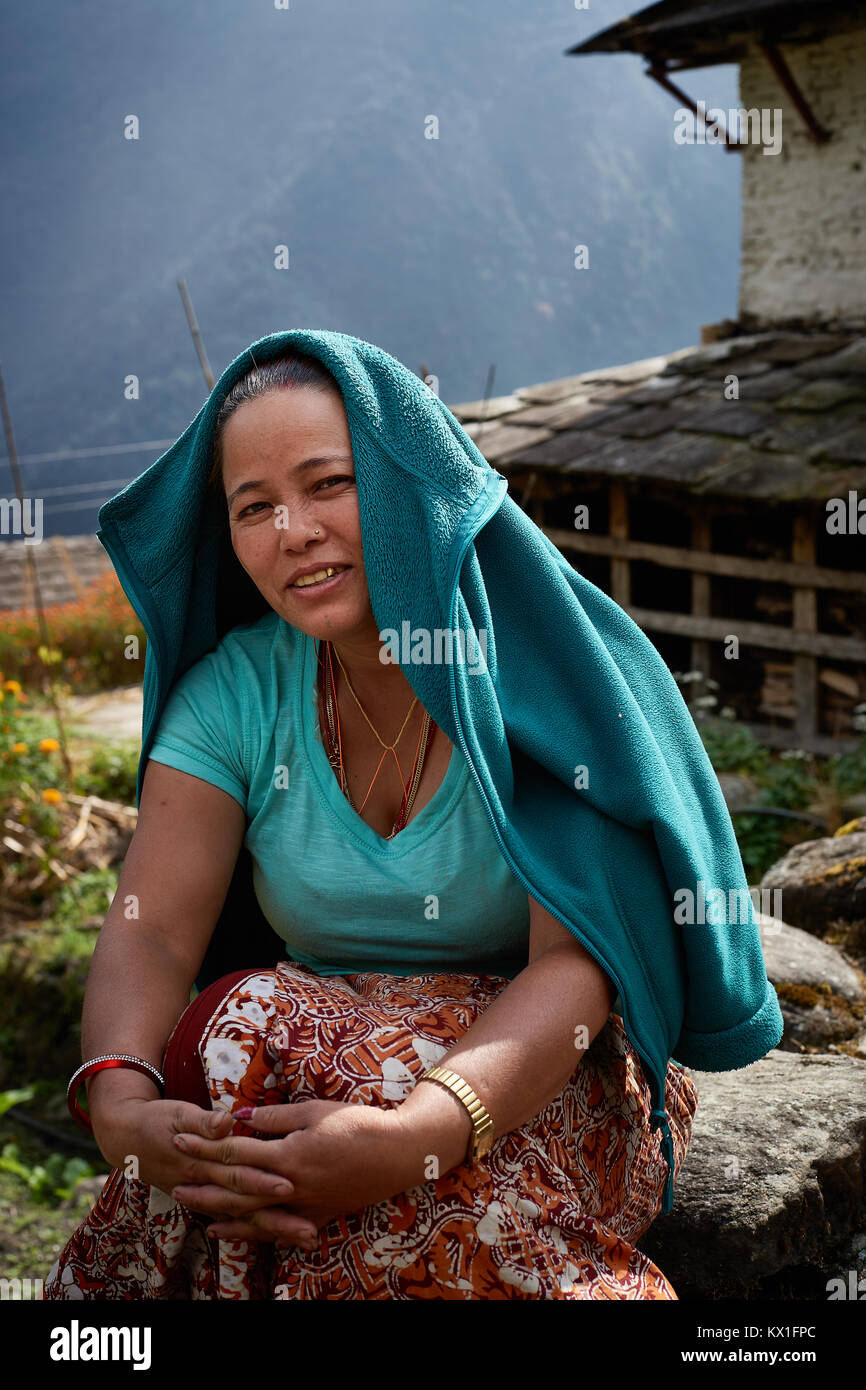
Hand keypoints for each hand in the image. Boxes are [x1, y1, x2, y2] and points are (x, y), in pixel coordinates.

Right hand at [91, 1097, 309, 1236]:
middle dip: (277, 1218)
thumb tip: (226, 1121)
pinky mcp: (205, 1199)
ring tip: (307, 1237)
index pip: (237, 1174)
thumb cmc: (156, 1119)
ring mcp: (204, 1196)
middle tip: (309, 1230)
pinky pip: (233, 1219)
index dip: (262, 1180)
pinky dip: (255, 1231)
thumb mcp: (178, 1113)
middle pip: (246, 1205)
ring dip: (274, 1228)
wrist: (126, 1138)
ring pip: (243, 1217)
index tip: (290, 1187)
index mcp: (201, 1163)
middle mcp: (205, 1185)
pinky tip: (278, 1238)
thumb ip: (203, 1120)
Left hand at [169, 1099, 411, 1244]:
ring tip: (196, 1214)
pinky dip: (254, 1232)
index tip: (180, 1139)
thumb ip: (276, 1119)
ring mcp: (303, 1206)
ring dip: (221, 1214)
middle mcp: (290, 1187)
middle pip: (236, 1189)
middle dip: (203, 1184)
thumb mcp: (316, 1111)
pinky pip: (278, 1229)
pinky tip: (237, 1233)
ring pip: (253, 1216)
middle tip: (174, 1183)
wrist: (399, 1154)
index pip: (235, 1152)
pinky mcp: (318, 1216)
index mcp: (287, 1156)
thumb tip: (240, 1118)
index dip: (205, 1146)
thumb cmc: (359, 1125)